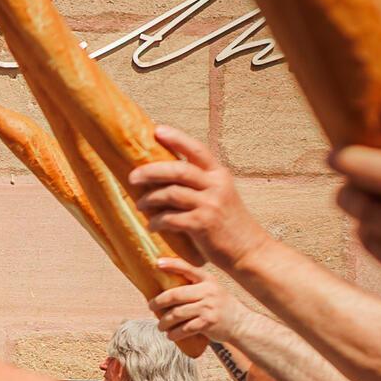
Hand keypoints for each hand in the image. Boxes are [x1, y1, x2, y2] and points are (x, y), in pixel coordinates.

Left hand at [125, 127, 270, 270]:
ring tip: (140, 205)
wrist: (249, 250)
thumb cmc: (227, 225)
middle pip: (178, 170)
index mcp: (219, 175)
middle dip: (151, 171)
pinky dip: (157, 221)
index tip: (156, 130)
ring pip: (171, 193)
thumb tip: (165, 178)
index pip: (197, 150)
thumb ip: (200, 185)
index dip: (176, 138)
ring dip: (150, 199)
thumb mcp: (220, 197)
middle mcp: (216, 185)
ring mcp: (210, 204)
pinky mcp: (203, 224)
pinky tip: (152, 226)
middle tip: (132, 177)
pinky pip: (171, 218)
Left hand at [147, 259, 247, 345]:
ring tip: (160, 326)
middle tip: (151, 307)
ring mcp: (208, 307)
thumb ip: (194, 288)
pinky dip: (174, 334)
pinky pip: (184, 328)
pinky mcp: (208, 322)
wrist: (241, 323)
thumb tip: (164, 291)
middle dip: (159, 302)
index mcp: (207, 280)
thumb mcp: (211, 290)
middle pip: (175, 295)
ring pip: (177, 314)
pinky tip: (170, 335)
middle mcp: (208, 291)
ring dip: (164, 322)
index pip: (188, 269)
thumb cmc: (219, 306)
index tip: (158, 263)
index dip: (172, 265)